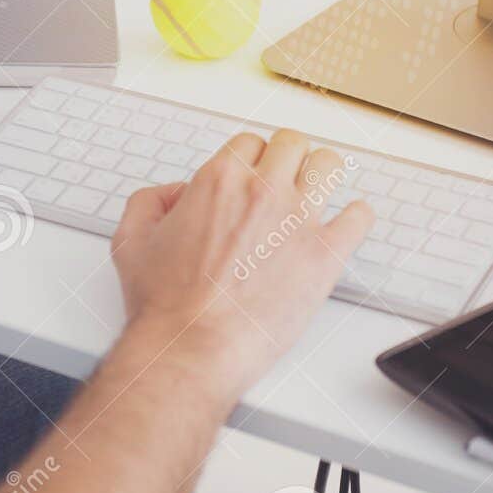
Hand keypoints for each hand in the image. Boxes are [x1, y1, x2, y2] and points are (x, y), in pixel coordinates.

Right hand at [110, 130, 372, 397]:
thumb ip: (148, 202)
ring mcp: (299, 220)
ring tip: (317, 195)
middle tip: (284, 183)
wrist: (192, 348)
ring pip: (329, 165)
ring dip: (322, 176)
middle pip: (292, 144)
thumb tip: (173, 194)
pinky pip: (360, 216)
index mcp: (219, 181)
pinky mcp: (326, 254)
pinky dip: (356, 217)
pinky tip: (346, 225)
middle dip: (287, 160)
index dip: (250, 160)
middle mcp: (263, 191)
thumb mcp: (131, 242)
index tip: (252, 177)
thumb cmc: (165, 306)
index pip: (250, 143)